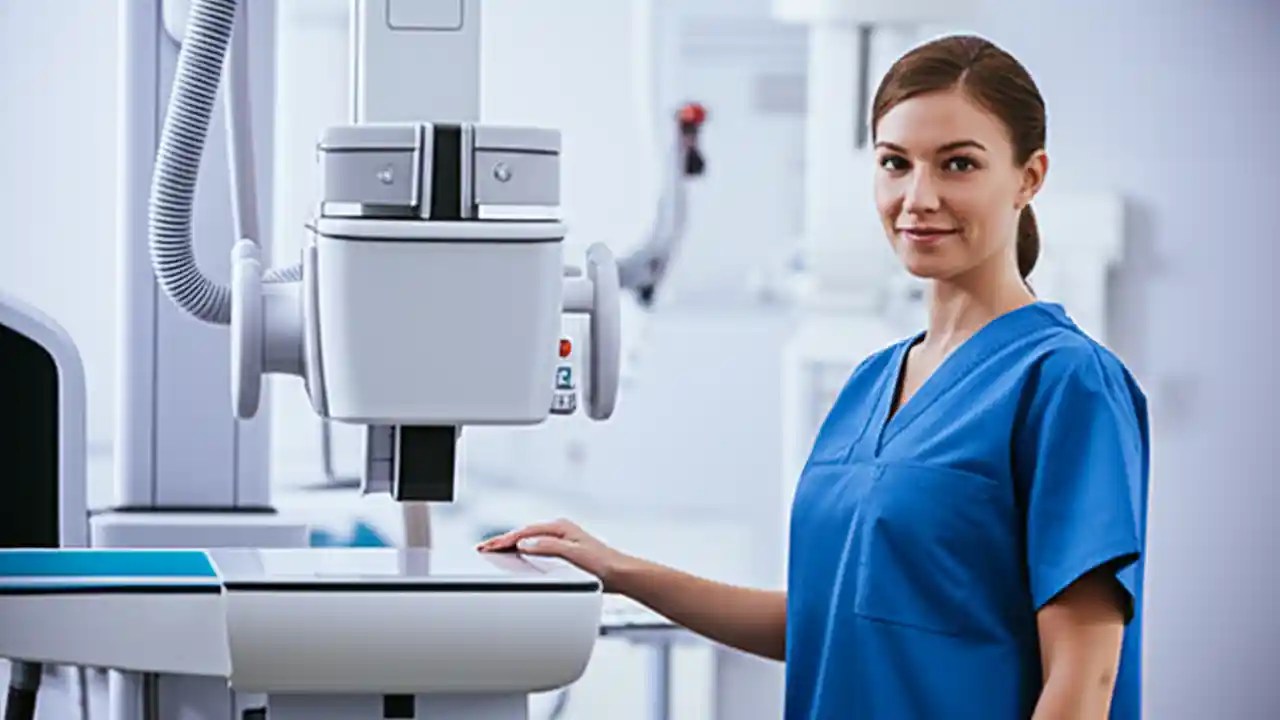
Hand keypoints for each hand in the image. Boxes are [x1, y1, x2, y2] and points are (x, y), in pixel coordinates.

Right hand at [476, 518, 633, 590]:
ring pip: (529, 540)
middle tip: (483, 548)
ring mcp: (561, 540)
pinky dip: (521, 550)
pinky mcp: (563, 551)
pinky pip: (535, 547)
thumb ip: (547, 548)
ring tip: (493, 550)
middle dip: (503, 540)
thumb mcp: (572, 554)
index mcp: (559, 527)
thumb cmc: (601, 564)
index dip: (504, 540)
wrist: (619, 574)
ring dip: (511, 544)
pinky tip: (516, 555)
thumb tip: (524, 544)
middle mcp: (559, 531)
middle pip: (524, 534)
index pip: (524, 533)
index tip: (487, 546)